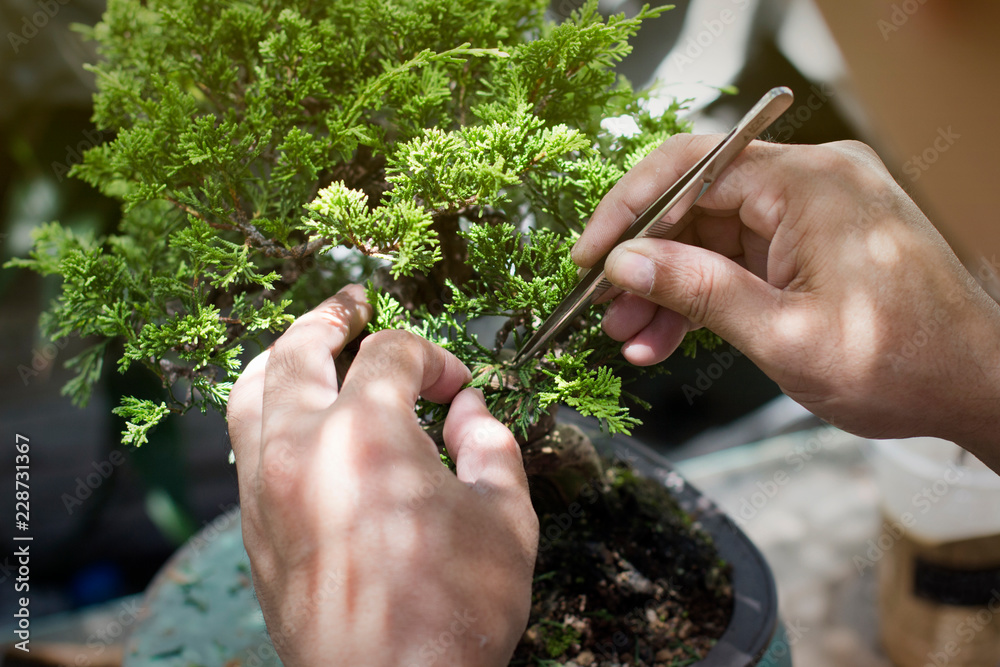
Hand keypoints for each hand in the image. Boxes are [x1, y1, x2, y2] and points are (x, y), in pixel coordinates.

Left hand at [227, 285, 537, 666]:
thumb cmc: (455, 613)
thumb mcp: (505, 518)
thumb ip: (491, 445)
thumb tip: (470, 410)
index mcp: (366, 435)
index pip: (392, 354)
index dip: (433, 357)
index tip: (459, 386)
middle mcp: (300, 449)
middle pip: (297, 349)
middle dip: (331, 316)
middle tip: (353, 302)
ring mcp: (264, 489)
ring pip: (251, 392)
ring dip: (282, 357)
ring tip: (310, 345)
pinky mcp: (252, 529)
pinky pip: (246, 444)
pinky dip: (269, 410)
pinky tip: (300, 420)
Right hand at [575, 135, 999, 464]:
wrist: (976, 388)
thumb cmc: (900, 363)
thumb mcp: (783, 334)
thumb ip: (699, 290)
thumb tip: (625, 263)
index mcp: (810, 184)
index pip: (692, 168)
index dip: (629, 212)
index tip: (589, 258)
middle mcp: (812, 181)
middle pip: (697, 202)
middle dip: (645, 261)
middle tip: (603, 309)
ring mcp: (814, 211)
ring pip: (713, 235)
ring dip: (669, 287)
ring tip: (630, 338)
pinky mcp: (813, 242)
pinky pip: (741, 256)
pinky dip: (705, 294)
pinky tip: (667, 339)